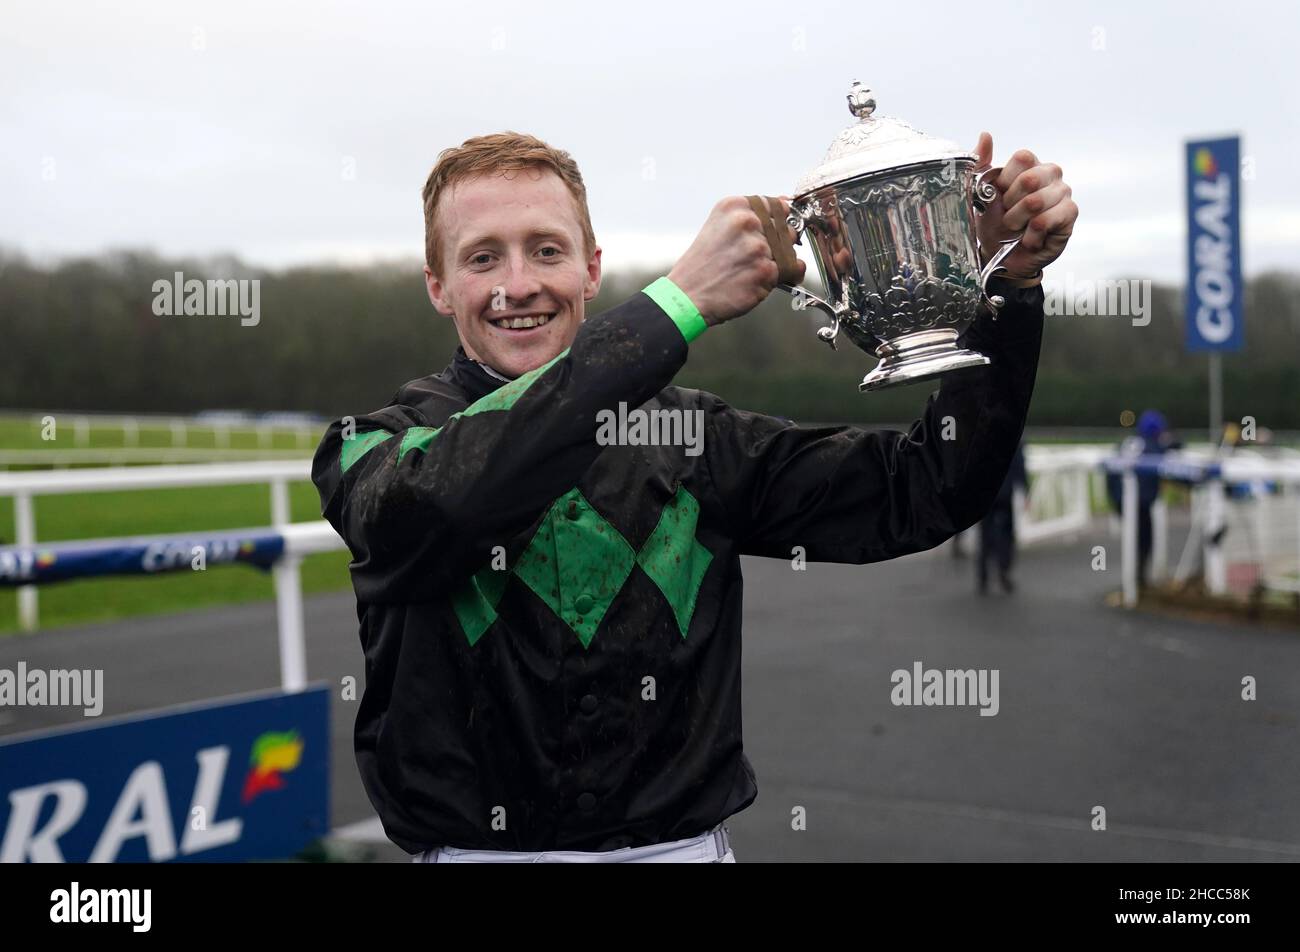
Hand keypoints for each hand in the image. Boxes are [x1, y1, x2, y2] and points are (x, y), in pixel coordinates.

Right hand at [668, 196, 805, 325]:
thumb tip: (785, 206)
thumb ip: (751, 215)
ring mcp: (758, 247)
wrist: (687, 296)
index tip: (775, 231)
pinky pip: (792, 270)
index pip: (777, 205)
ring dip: (778, 262)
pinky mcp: (766, 271)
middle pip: (787, 228)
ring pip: (790, 250)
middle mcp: (747, 222)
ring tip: (751, 270)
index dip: (779, 222)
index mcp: (735, 207)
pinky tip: (757, 280)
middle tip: (756, 257)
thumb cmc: (702, 265)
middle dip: (780, 244)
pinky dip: (780, 278)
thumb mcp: (718, 226)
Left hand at [972, 132, 1076, 279]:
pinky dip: (1031, 235)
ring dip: (1018, 222)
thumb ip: (980, 165)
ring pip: (1035, 202)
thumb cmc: (993, 223)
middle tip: (1008, 217)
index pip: (1022, 157)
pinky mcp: (1070, 214)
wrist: (1001, 256)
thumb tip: (985, 135)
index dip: (1005, 182)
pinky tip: (1030, 239)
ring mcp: (1063, 193)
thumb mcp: (980, 194)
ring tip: (1018, 229)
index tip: (999, 198)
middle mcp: (1051, 174)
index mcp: (1030, 165)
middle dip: (1010, 205)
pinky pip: (1045, 220)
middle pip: (1030, 179)